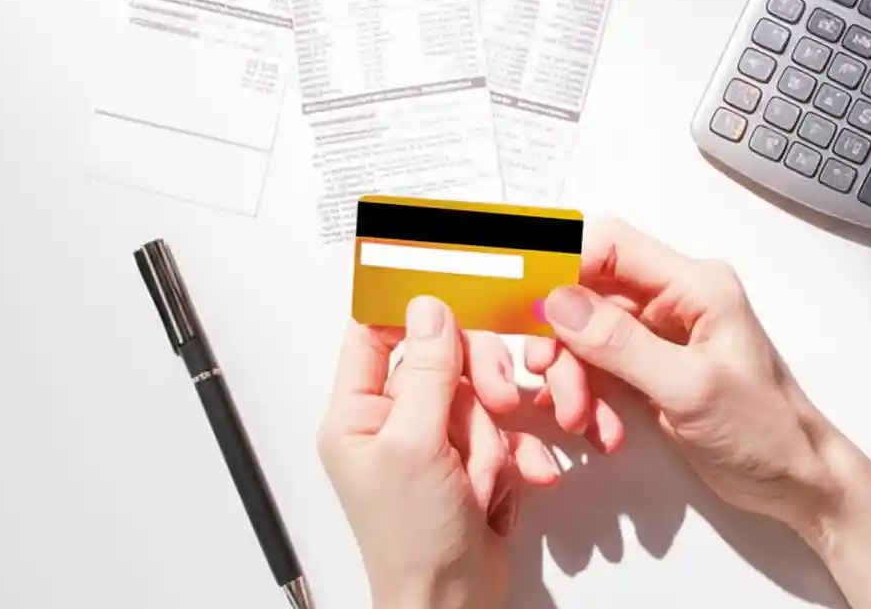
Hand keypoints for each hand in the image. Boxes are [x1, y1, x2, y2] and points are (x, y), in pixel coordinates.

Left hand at [318, 297, 560, 608]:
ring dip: (492, 436)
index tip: (452, 293)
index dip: (409, 310)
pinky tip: (507, 486)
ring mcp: (433, 441)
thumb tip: (429, 309)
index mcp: (356, 414)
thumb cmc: (414, 544)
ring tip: (482, 475)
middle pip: (441, 359)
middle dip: (476, 387)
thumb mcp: (415, 446)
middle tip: (497, 404)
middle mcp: (392, 422)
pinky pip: (502, 432)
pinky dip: (513, 457)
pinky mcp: (469, 460)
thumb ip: (424, 371)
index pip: (372, 333)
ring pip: (479, 396)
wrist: (453, 604)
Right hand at [527, 220, 842, 538]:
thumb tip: (560, 302)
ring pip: (587, 335)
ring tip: (579, 419)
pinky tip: (600, 430)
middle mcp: (675, 300)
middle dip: (564, 341)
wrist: (796, 480)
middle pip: (589, 294)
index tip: (529, 304)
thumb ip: (621, 344)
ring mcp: (661, 335)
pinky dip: (589, 397)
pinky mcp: (651, 368)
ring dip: (574, 376)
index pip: (613, 245)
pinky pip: (599, 368)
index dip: (564, 265)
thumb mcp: (689, 387)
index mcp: (695, 285)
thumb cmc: (766, 430)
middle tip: (554, 384)